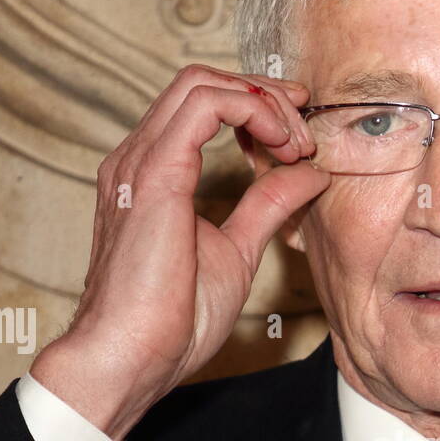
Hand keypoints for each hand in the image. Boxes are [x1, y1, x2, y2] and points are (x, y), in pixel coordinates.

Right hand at [31, 64, 329, 438]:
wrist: (131, 358)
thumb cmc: (172, 321)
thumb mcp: (236, 251)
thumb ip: (266, 206)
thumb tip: (308, 174)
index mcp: (152, 176)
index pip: (202, 105)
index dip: (257, 107)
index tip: (298, 137)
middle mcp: (138, 159)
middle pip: (203, 82)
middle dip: (264, 96)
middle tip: (304, 135)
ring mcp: (140, 162)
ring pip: (203, 83)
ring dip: (263, 103)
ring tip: (295, 145)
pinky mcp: (155, 174)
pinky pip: (206, 105)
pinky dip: (253, 111)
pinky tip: (279, 146)